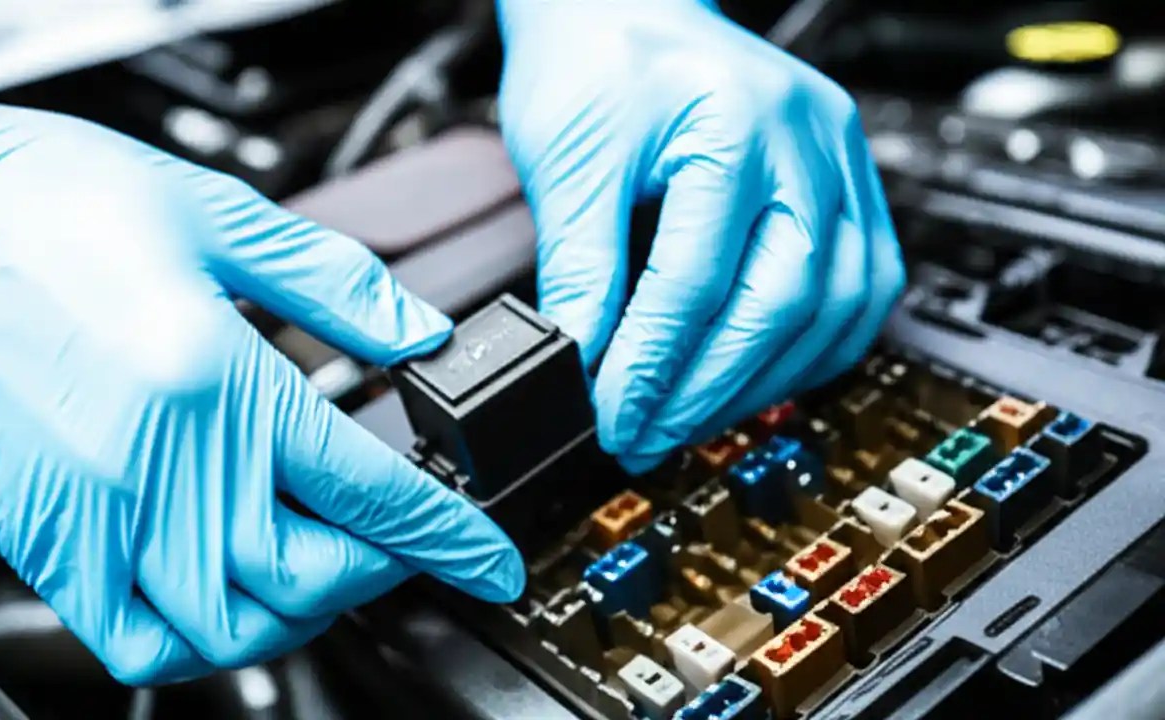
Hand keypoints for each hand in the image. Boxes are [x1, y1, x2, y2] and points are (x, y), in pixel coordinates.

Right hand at [0, 87, 522, 683]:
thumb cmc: (40, 203)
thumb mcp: (215, 214)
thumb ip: (333, 282)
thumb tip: (418, 328)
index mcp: (216, 377)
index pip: (367, 491)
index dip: (447, 536)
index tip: (488, 559)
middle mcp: (160, 462)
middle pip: (307, 576)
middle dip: (378, 570)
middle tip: (399, 539)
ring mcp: (98, 514)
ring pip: (229, 629)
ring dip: (297, 611)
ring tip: (321, 564)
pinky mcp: (46, 540)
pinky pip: (134, 642)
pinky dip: (198, 642)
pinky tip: (223, 592)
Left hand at [497, 0, 905, 471]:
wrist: (628, 5)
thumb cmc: (598, 58)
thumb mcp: (569, 160)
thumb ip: (578, 269)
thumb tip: (584, 366)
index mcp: (735, 122)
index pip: (697, 279)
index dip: (652, 365)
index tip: (612, 416)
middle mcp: (807, 142)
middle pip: (785, 301)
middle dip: (711, 388)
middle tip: (649, 433)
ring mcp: (839, 161)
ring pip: (838, 306)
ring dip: (765, 380)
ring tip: (694, 417)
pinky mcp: (847, 183)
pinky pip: (859, 287)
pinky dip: (810, 347)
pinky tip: (758, 375)